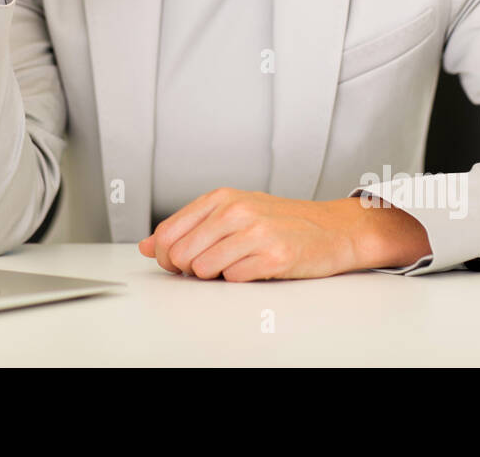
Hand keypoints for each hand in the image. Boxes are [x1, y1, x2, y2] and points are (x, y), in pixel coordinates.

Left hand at [137, 188, 428, 280]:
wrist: (332, 229)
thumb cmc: (281, 221)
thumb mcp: (232, 212)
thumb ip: (188, 227)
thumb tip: (147, 246)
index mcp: (221, 198)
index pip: (168, 233)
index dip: (165, 255)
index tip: (176, 262)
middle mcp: (235, 211)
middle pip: (180, 254)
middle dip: (188, 269)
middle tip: (211, 265)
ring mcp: (255, 232)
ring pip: (203, 269)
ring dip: (215, 276)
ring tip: (236, 264)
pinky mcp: (273, 256)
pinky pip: (232, 279)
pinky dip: (238, 280)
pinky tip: (254, 268)